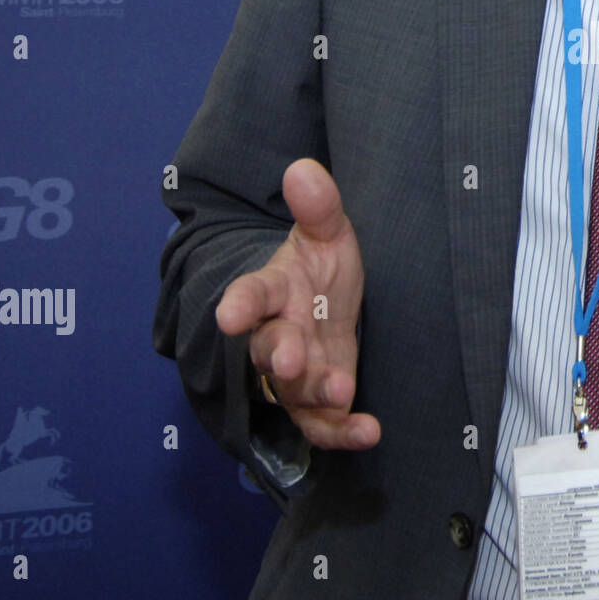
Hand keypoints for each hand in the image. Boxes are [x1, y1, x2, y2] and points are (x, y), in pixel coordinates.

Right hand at [215, 157, 379, 449]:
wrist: (330, 306)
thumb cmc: (322, 269)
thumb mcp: (327, 234)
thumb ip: (318, 207)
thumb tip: (304, 168)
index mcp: (274, 290)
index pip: (251, 294)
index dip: (239, 305)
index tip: (228, 315)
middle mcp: (277, 334)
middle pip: (268, 348)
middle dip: (278, 354)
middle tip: (290, 361)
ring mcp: (295, 372)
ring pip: (294, 390)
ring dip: (315, 394)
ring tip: (341, 391)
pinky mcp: (318, 401)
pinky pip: (322, 423)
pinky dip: (343, 432)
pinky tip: (369, 431)